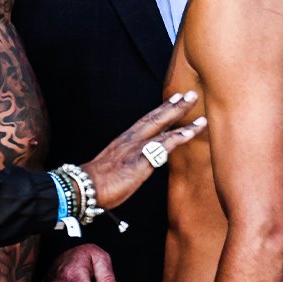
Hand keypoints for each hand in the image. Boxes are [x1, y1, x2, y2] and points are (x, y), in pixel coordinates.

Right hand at [81, 91, 205, 210]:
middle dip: (176, 106)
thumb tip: (138, 164)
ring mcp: (136, 148)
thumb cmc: (98, 181)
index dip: (162, 109)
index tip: (175, 98)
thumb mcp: (115, 166)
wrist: (85, 187)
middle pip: (157, 117)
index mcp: (126, 140)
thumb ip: (129, 161)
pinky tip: (190, 133)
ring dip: (181, 116)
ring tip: (197, 109)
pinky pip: (162, 146)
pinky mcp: (140, 160)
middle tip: (192, 94)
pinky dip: (177, 138)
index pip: (147, 120)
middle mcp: (132, 139)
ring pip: (163, 127)